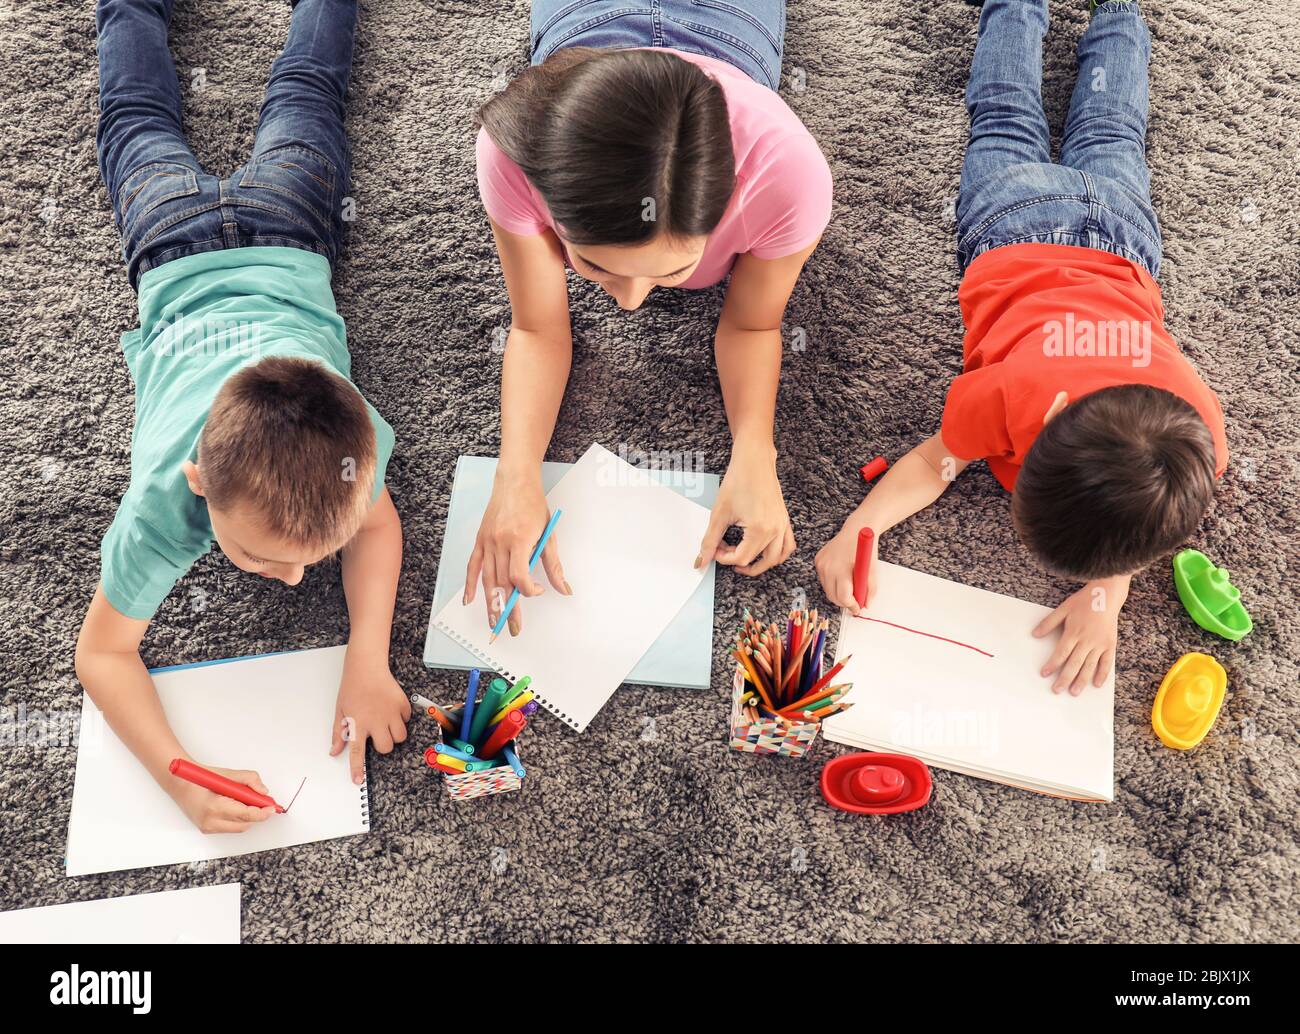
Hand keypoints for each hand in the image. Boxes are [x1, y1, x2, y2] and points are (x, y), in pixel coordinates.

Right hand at [169, 763, 275, 833]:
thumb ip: (249, 780)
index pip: (246, 815)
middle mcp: (211, 821)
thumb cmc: (201, 777)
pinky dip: (238, 819)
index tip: (272, 807)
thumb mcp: (228, 774)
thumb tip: (263, 792)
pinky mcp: (207, 830)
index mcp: (215, 807)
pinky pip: (230, 827)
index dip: (262, 812)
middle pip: (245, 824)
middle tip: (264, 802)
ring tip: (247, 802)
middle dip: (257, 814)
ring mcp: (208, 828)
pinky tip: (236, 806)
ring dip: (247, 817)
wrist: (180, 783)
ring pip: (238, 827)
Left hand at [331, 655, 410, 783]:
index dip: (357, 768)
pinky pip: (407, 720)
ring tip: (387, 723)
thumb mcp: (340, 711)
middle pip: (386, 748)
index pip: (356, 751)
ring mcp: (391, 712)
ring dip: (394, 734)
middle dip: (383, 745)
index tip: (357, 780)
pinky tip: (392, 709)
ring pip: (400, 737)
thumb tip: (334, 751)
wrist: (366, 666)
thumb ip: (338, 733)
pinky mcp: (402, 704)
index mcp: (357, 723)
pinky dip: (401, 718)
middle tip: (377, 733)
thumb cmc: (352, 688)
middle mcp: (375, 720)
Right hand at [466, 467, 569, 634]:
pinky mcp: (480, 540)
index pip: (519, 575)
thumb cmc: (534, 505)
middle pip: (501, 583)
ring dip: (490, 603)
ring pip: (487, 579)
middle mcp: (500, 542)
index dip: (528, 590)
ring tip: (494, 623)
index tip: (537, 591)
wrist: (515, 481)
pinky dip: (470, 585)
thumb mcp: (549, 534)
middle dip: (507, 609)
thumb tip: (565, 589)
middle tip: (512, 629)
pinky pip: (472, 566)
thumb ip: (554, 565)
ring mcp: (487, 541)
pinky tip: (469, 601)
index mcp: (520, 540)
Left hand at [696, 443, 793, 575]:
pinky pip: (787, 545)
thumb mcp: (719, 513)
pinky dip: (776, 554)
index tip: (714, 549)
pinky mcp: (784, 520)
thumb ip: (710, 540)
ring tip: (743, 560)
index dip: (724, 558)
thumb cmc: (739, 480)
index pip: (742, 557)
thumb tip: (702, 559)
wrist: (754, 460)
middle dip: (738, 560)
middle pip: (758, 559)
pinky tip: (762, 550)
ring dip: (760, 564)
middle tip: (724, 553)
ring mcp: (783, 525)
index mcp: (760, 529)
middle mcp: (775, 530)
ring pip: (776, 557)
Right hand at [815, 518, 878, 614]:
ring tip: (850, 586)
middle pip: (832, 596)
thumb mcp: (872, 570)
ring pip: (827, 590)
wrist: (857, 529)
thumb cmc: (866, 549)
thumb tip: (866, 605)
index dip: (851, 605)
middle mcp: (828, 566)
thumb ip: (870, 589)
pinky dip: (832, 583)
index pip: (843, 596)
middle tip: (855, 602)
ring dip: (838, 593)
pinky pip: (824, 580)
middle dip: (844, 603)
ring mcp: (821, 563)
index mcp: (842, 568)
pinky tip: (841, 575)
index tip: (857, 608)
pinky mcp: (817, 560)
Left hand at [1033, 578, 1127, 694]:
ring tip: (1074, 692)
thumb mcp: (1063, 609)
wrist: (1106, 596)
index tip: (1044, 674)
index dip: (1052, 665)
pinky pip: (1106, 663)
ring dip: (1081, 680)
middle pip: (1074, 663)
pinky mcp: (1110, 645)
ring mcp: (1100, 644)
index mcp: (1073, 632)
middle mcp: (1087, 640)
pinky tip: (1096, 684)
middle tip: (1057, 690)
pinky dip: (1102, 674)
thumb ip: (1049, 622)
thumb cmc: (1083, 602)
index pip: (1061, 653)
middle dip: (1064, 678)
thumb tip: (1034, 634)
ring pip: (1089, 666)